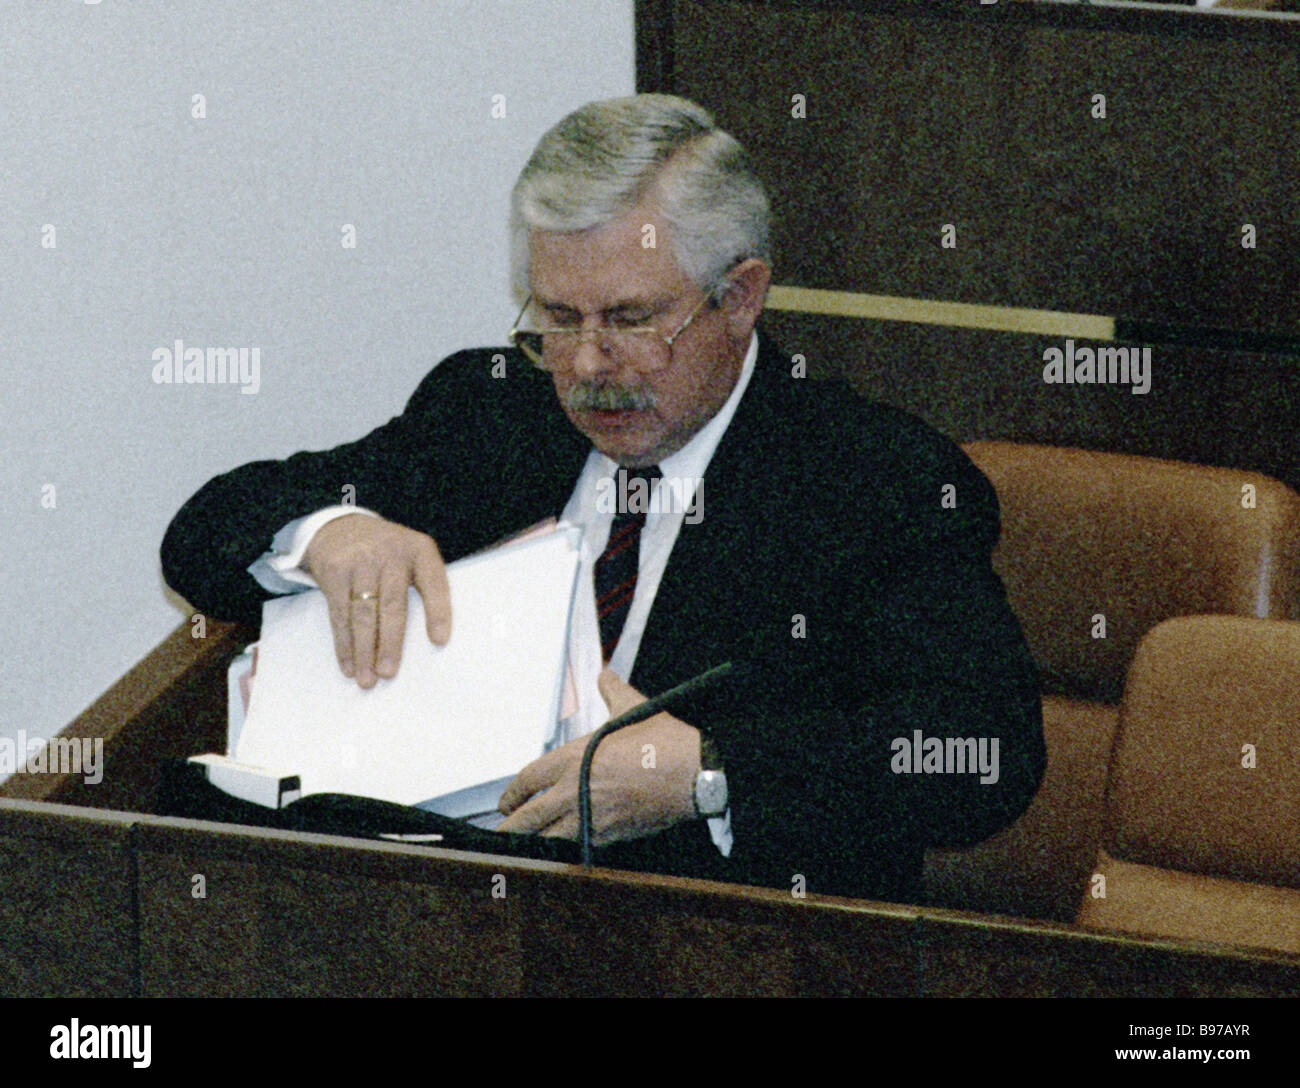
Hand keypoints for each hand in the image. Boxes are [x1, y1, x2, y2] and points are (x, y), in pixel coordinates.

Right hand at [301, 513, 450, 687]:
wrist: (340, 526)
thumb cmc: (385, 553)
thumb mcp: (410, 555)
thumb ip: (422, 585)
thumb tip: (431, 642)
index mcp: (420, 550)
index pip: (434, 583)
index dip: (438, 612)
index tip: (439, 641)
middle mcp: (391, 552)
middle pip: (393, 604)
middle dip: (390, 643)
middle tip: (388, 673)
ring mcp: (360, 560)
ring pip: (363, 614)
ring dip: (364, 651)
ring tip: (367, 679)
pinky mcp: (334, 571)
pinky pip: (339, 614)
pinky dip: (344, 644)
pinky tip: (348, 664)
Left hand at [496, 668, 701, 844]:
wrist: (694, 773)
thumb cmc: (664, 742)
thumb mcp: (633, 707)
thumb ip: (612, 691)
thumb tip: (605, 674)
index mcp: (575, 758)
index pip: (528, 778)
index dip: (513, 792)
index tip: (507, 800)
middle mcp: (576, 790)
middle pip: (529, 815)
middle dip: (511, 825)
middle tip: (500, 830)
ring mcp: (592, 816)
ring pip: (549, 837)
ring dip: (533, 842)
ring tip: (522, 847)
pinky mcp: (611, 834)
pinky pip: (579, 843)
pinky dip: (567, 845)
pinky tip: (563, 845)